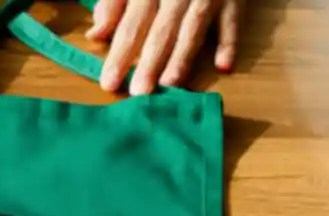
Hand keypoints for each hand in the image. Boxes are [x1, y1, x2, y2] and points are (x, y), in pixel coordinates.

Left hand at [88, 0, 240, 95]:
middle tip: (139, 93)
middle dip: (150, 61)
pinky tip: (223, 65)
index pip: (131, 24)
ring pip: (193, 27)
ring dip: (183, 56)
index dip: (120, 53)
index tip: (109, 83)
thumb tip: (96, 34)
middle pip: (161, 29)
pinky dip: (229, 42)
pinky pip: (232, 21)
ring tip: (170, 84)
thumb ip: (114, 4)